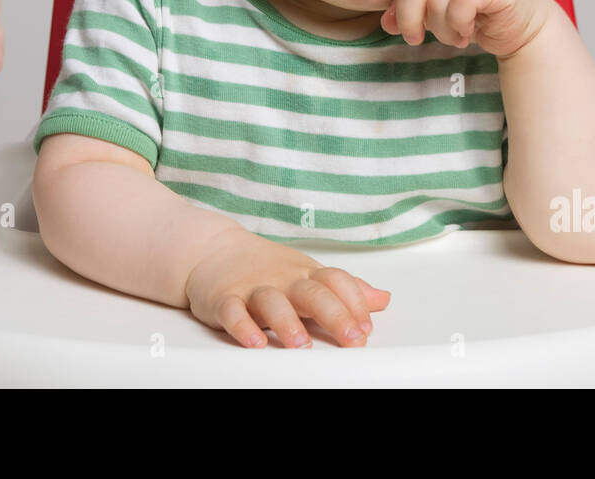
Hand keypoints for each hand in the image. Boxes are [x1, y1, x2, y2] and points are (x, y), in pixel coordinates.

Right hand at [184, 229, 391, 347]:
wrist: (212, 249)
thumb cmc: (265, 267)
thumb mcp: (307, 272)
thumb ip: (344, 289)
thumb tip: (383, 299)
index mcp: (305, 273)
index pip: (336, 281)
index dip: (355, 302)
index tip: (367, 328)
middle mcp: (283, 279)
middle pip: (312, 293)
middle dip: (335, 315)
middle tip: (352, 339)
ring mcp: (253, 288)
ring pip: (272, 302)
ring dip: (288, 322)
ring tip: (302, 344)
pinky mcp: (224, 299)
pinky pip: (232, 312)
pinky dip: (242, 327)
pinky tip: (254, 342)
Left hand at [379, 0, 546, 58]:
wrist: (522, 28)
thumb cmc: (479, 16)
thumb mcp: (436, 14)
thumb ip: (411, 11)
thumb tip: (386, 21)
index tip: (398, 21)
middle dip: (410, 19)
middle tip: (417, 38)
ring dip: (442, 29)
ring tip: (455, 36)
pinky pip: (461, 3)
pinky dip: (460, 24)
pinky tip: (469, 31)